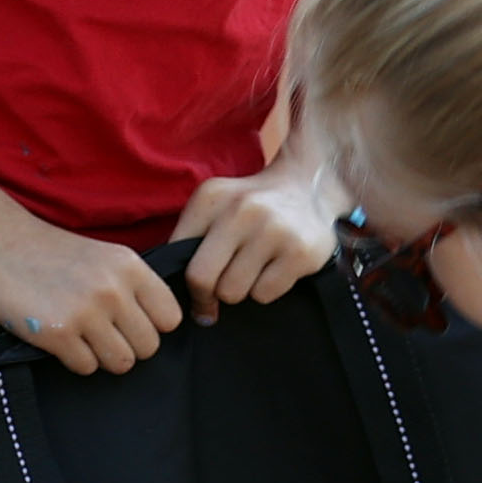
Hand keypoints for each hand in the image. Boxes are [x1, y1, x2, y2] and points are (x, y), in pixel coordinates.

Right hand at [0, 213, 183, 376]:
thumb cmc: (52, 253)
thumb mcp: (104, 258)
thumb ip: (132, 287)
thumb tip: (157, 328)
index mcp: (131, 267)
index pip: (170, 318)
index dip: (151, 326)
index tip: (130, 323)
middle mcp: (114, 289)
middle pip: (149, 347)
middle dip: (127, 346)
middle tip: (102, 334)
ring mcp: (87, 312)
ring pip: (122, 362)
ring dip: (103, 357)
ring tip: (82, 339)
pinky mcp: (59, 334)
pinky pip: (87, 367)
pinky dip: (74, 360)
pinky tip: (60, 339)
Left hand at [171, 159, 335, 319]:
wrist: (308, 187)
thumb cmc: (251, 206)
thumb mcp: (214, 206)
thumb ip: (188, 238)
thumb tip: (173, 294)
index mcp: (212, 197)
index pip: (178, 253)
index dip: (183, 279)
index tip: (196, 289)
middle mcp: (242, 210)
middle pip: (202, 278)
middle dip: (207, 295)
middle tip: (220, 292)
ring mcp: (274, 230)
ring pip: (233, 292)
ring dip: (240, 291)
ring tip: (254, 269)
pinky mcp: (300, 252)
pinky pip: (264, 294)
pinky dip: (267, 290)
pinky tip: (275, 268)